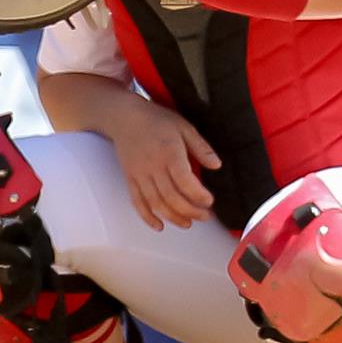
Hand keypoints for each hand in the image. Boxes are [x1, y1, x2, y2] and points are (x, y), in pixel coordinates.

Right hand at [101, 96, 221, 231]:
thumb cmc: (156, 120)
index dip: (198, 196)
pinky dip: (147, 217)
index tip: (209, 201)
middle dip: (190, 211)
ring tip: (187, 223)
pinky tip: (159, 225)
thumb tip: (217, 165)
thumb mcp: (184, 127)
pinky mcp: (130, 179)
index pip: (185, 181)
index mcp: (169, 153)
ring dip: (172, 217)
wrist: (124, 117)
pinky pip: (137, 202)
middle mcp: (153, 166)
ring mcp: (140, 174)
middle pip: (171, 197)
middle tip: (204, 216)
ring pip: (156, 203)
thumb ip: (201, 148)